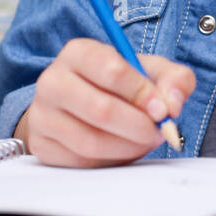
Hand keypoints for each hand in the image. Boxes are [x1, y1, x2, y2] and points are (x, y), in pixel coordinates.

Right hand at [22, 39, 196, 167]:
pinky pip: (80, 162)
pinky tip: (122, 150)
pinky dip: (109, 161)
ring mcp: (42, 115)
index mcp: (78, 52)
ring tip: (144, 141)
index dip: (143, 93)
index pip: (112, 70)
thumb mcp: (151, 72)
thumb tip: (173, 103)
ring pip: (90, 142)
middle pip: (101, 110)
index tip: (163, 110)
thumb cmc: (120, 86)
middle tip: (158, 132)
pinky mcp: (42, 145)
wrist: (78, 106)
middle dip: (139, 126)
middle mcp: (52, 80)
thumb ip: (174, 80)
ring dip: (128, 147)